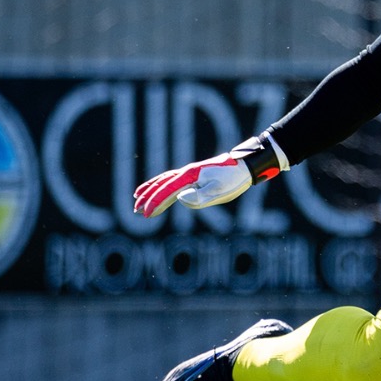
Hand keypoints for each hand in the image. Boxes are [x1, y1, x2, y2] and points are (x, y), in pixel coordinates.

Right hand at [132, 152, 254, 217]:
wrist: (244, 166)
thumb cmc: (233, 179)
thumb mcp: (219, 191)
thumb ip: (199, 196)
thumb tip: (179, 198)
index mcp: (190, 175)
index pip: (167, 189)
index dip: (155, 201)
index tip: (145, 213)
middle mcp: (187, 172)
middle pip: (161, 184)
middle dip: (148, 196)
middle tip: (136, 209)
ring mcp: (189, 174)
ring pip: (164, 181)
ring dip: (151, 190)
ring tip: (137, 200)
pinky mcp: (194, 177)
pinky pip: (173, 182)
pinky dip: (162, 187)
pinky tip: (160, 194)